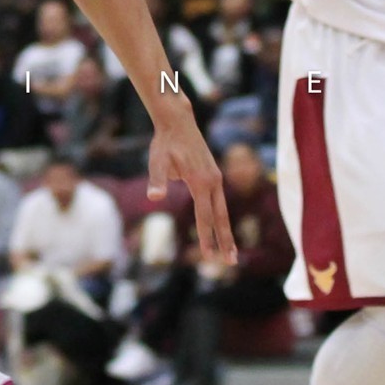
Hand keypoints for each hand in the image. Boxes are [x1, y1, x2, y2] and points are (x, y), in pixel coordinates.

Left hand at [148, 112, 236, 267]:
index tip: (210, 257)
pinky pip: (219, 201)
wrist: (178, 122)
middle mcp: (213, 182)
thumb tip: (154, 197)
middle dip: (225, 241)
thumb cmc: (164, 143)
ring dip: (226, 231)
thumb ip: (157, 181)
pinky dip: (221, 217)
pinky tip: (219, 226)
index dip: (207, 238)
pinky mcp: (214, 175)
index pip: (205, 217)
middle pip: (221, 217)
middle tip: (230, 263)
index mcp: (200, 182)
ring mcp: (216, 178)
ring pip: (223, 210)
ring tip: (230, 251)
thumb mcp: (156, 161)